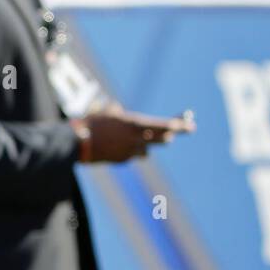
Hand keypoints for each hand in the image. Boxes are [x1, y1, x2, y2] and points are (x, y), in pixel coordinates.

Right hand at [78, 107, 195, 162]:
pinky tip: (113, 146)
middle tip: (176, 132)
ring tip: (133, 139)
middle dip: (168, 135)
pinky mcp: (122, 161)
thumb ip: (116, 112)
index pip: (164, 125)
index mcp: (135, 125)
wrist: (77, 143)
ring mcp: (130, 152)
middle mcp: (136, 139)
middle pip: (162, 140)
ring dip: (143, 145)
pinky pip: (130, 155)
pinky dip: (127, 151)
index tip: (191, 125)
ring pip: (146, 150)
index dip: (179, 125)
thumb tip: (117, 108)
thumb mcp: (105, 113)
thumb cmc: (91, 123)